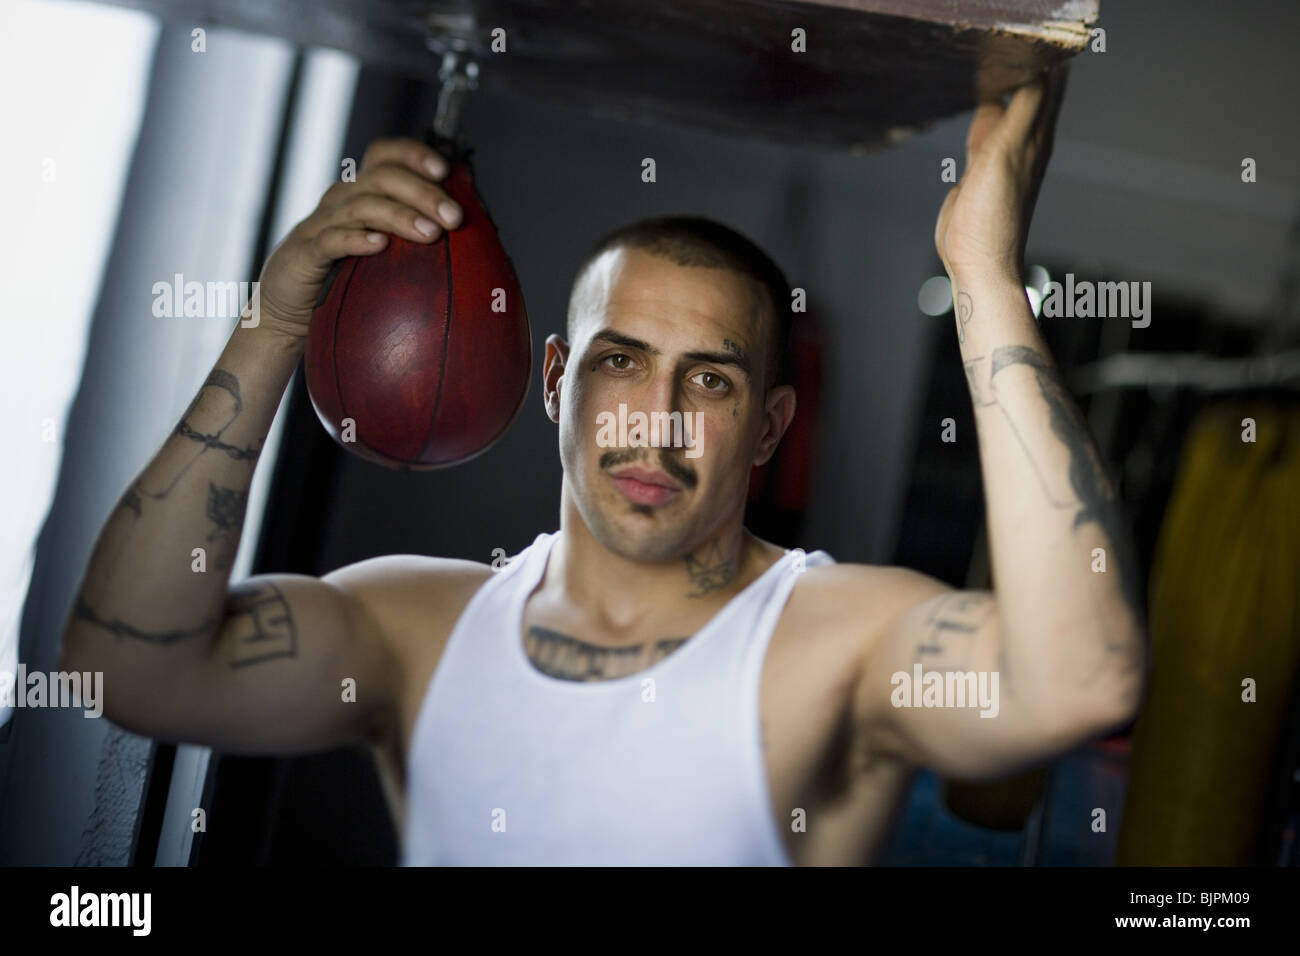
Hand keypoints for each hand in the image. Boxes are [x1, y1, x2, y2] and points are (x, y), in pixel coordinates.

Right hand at [253, 137, 465, 337]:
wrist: (288, 310)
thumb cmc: (343, 278)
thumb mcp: (381, 252)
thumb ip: (411, 235)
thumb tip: (464, 234)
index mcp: (359, 193)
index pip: (384, 156)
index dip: (413, 155)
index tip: (445, 170)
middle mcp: (339, 201)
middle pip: (381, 179)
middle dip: (422, 193)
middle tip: (454, 217)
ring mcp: (319, 225)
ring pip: (362, 207)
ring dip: (400, 217)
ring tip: (432, 233)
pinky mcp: (304, 254)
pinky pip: (330, 240)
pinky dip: (356, 240)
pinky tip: (380, 245)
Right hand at [934, 63, 1068, 287]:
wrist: (977, 261)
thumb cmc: (994, 214)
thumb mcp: (1007, 152)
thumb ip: (1022, 111)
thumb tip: (1038, 70)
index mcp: (1036, 138)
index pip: (1046, 87)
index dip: (1046, 61)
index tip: (1041, 38)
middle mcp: (1023, 145)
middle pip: (1031, 95)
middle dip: (1031, 68)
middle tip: (1024, 41)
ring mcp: (1001, 159)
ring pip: (1008, 112)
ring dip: (1008, 87)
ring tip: (1005, 60)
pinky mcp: (979, 173)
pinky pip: (986, 132)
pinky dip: (986, 114)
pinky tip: (983, 105)